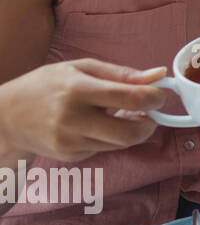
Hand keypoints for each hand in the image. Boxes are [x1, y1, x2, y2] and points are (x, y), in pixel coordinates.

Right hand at [0, 59, 167, 163]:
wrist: (6, 116)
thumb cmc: (46, 86)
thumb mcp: (81, 68)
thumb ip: (121, 73)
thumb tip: (159, 74)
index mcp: (77, 89)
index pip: (131, 98)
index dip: (155, 98)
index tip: (160, 95)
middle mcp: (72, 118)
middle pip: (130, 132)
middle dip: (149, 124)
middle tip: (149, 114)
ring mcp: (69, 141)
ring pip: (120, 144)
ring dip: (131, 132)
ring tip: (122, 116)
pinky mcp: (69, 157)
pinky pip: (103, 149)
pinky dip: (110, 139)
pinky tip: (97, 126)